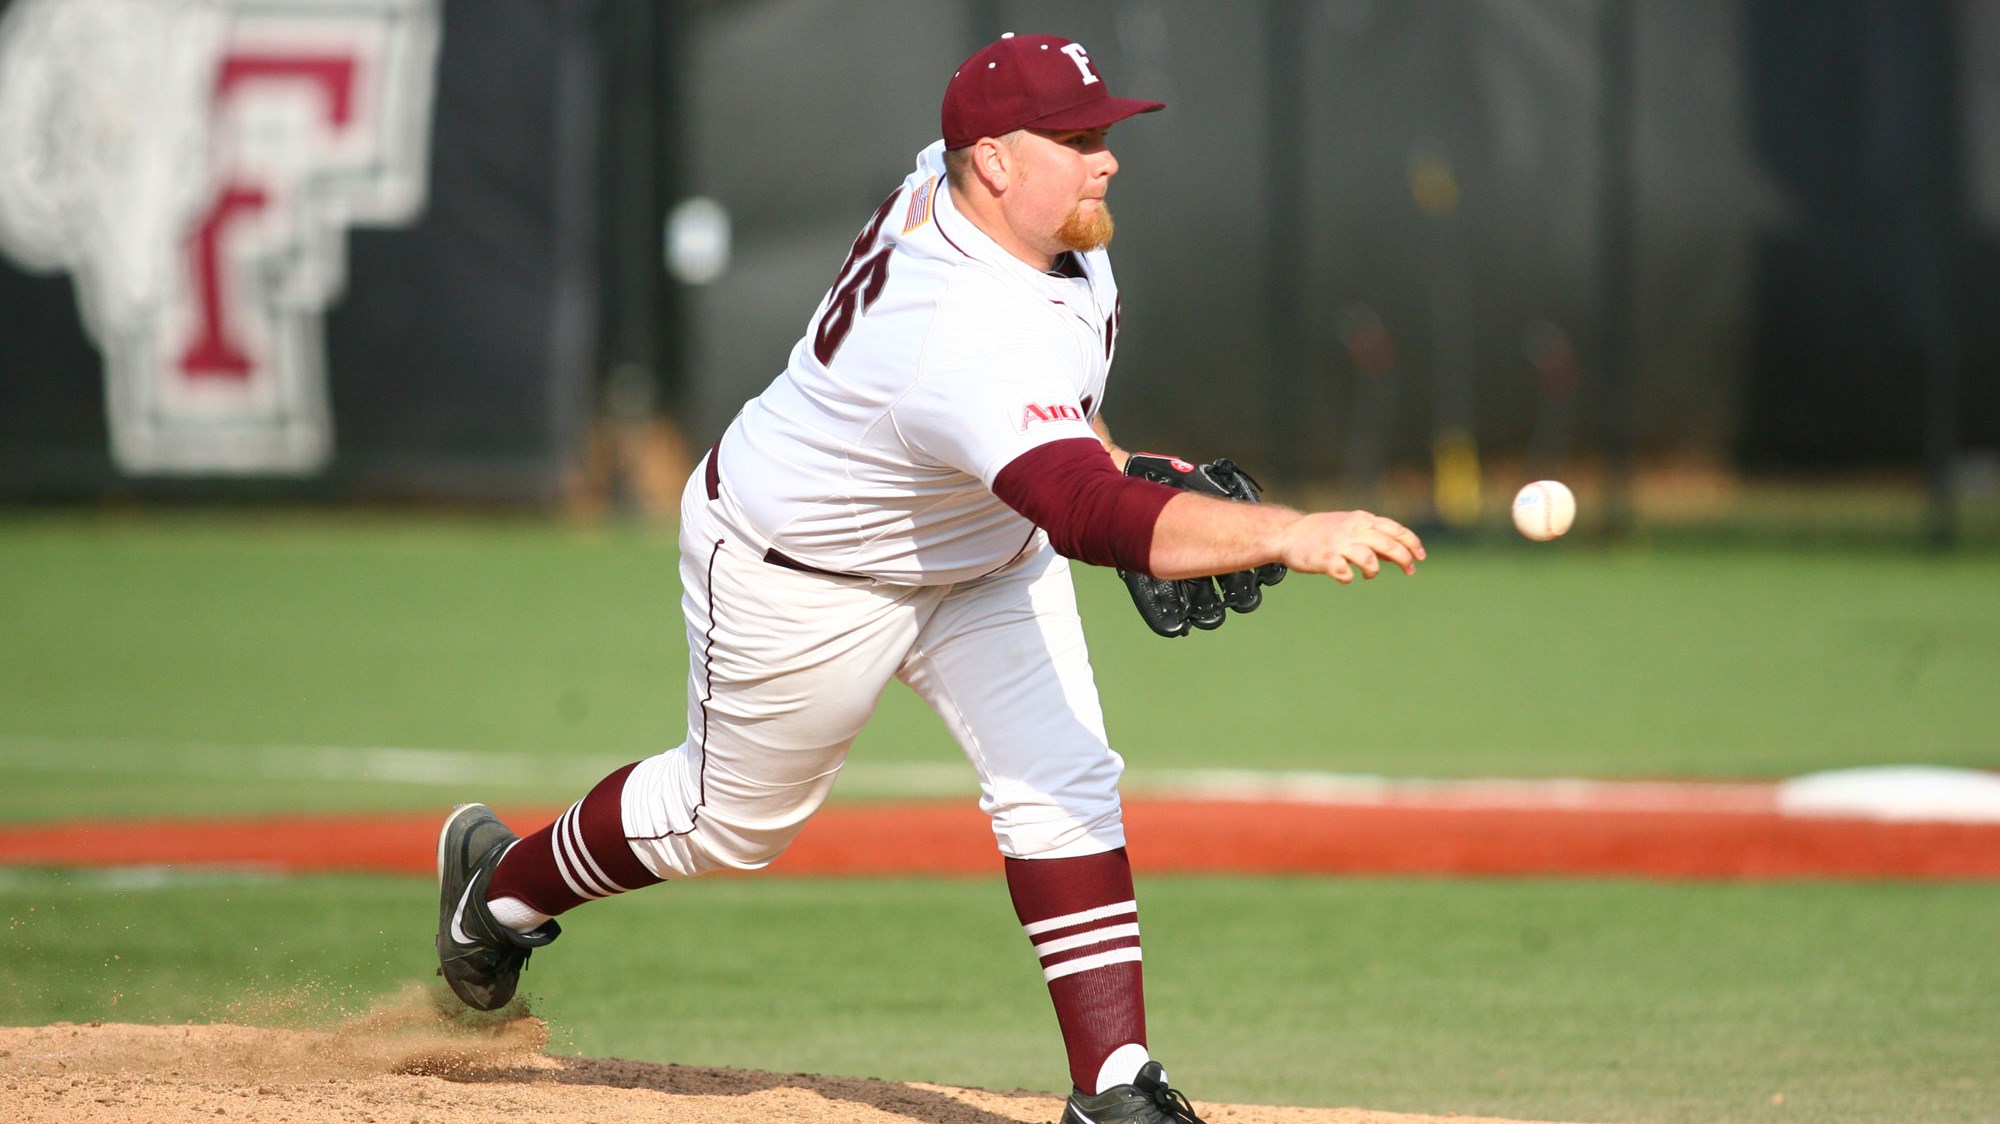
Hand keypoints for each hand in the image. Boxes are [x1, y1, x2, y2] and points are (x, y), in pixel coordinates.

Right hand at [1274, 510, 1425, 583]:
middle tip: (1410, 571)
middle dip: (1404, 559)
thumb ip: (1375, 538)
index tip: (1421, 557)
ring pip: (1369, 558)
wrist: (1289, 533)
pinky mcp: (1324, 559)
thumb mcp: (1352, 526)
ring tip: (1368, 574)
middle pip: (1388, 544)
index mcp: (1362, 520)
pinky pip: (1344, 572)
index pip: (1395, 529)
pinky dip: (1349, 577)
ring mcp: (1338, 544)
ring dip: (1374, 570)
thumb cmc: (1324, 532)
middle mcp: (1353, 529)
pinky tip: (1347, 577)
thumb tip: (1400, 553)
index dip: (1412, 543)